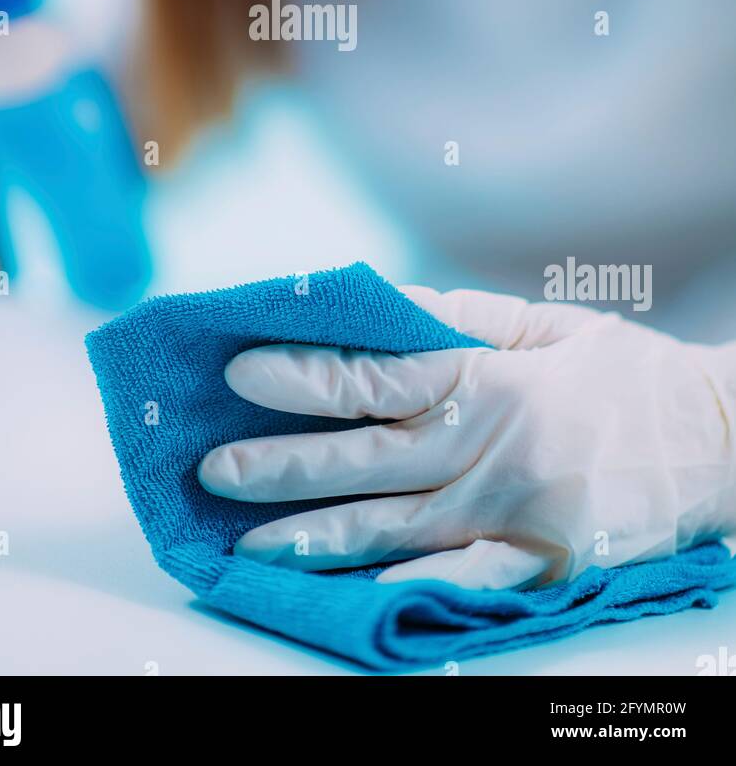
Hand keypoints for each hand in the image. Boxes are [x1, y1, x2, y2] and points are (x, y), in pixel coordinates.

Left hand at [199, 286, 735, 589]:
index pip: (380, 377)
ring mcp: (518, 513)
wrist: (721, 438)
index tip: (242, 369)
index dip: (307, 374)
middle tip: (215, 469)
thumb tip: (374, 307)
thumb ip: (456, 320)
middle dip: (287, 466)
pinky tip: (349, 593)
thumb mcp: (544, 324)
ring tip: (251, 545)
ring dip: (320, 537)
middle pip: (373, 460)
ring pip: (402, 529)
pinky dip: (404, 587)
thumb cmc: (624, 372)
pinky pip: (462, 582)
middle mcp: (495, 447)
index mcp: (492, 378)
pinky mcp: (544, 564)